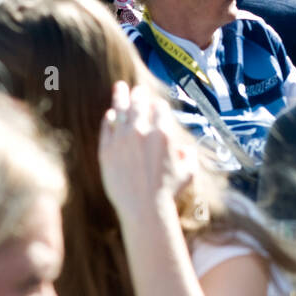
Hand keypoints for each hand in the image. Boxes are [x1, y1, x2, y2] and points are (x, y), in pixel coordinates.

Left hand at [99, 81, 194, 216]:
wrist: (144, 208)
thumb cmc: (169, 191)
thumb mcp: (188, 171)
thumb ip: (188, 155)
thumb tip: (184, 149)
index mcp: (163, 133)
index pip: (159, 108)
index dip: (158, 105)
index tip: (156, 105)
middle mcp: (141, 132)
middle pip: (139, 104)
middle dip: (139, 94)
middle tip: (137, 89)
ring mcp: (122, 140)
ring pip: (120, 111)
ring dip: (120, 97)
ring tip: (119, 87)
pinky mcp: (106, 151)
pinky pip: (106, 129)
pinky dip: (108, 119)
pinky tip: (109, 115)